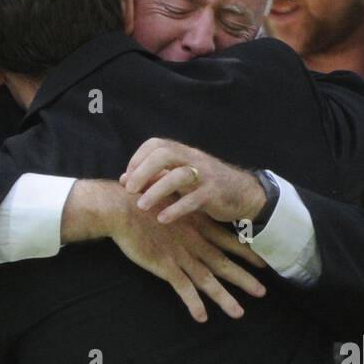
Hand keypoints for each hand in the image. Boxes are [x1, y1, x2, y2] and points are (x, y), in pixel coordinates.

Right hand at [111, 194, 266, 322]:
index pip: (227, 240)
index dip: (245, 252)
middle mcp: (194, 242)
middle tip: (263, 292)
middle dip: (244, 279)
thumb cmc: (141, 200)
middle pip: (224, 264)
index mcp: (197, 225)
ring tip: (239, 313)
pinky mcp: (165, 265)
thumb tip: (184, 210)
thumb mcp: (169, 199)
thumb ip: (179, 208)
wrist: (122, 206)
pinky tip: (202, 317)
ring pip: (209, 281)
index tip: (261, 262)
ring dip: (225, 298)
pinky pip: (183, 289)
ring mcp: (181, 255)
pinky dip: (194, 304)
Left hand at [121, 138, 266, 225]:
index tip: (127, 179)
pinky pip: (193, 200)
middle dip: (143, 171)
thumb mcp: (178, 177)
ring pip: (178, 176)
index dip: (138, 158)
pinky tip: (162, 219)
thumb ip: (153, 177)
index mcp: (182, 152)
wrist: (240, 193)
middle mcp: (192, 159)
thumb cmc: (203, 185)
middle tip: (130, 190)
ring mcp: (204, 175)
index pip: (155, 144)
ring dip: (156, 191)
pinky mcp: (213, 194)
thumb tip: (123, 179)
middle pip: (164, 154)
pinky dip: (176, 209)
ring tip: (141, 206)